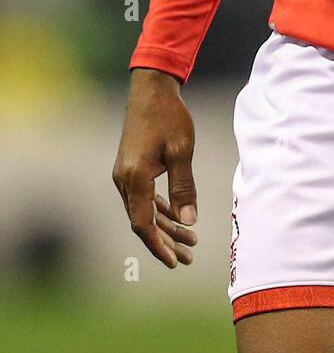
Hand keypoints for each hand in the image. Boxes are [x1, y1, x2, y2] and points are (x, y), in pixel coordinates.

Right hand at [113, 68, 198, 268]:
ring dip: (165, 226)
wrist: (151, 90)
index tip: (174, 262)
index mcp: (134, 178)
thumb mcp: (182, 151)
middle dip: (165, 241)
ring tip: (190, 242)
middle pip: (142, 221)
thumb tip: (189, 222)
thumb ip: (184, 188)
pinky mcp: (130, 168)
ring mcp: (125, 174)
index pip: (142, 224)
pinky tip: (176, 218)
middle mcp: (124, 180)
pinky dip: (159, 209)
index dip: (158, 245)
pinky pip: (143, 197)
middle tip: (189, 257)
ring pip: (143, 210)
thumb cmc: (169, 117)